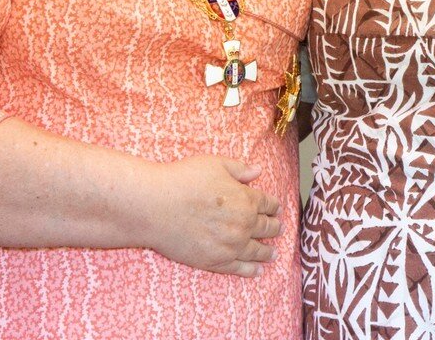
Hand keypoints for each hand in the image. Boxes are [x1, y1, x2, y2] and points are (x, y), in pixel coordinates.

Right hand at [141, 156, 280, 276]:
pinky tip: (258, 271)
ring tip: (273, 254)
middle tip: (278, 229)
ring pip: (257, 251)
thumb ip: (239, 169)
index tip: (276, 209)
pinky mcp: (215, 262)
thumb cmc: (183, 180)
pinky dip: (252, 270)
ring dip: (268, 252)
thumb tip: (257, 171)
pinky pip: (240, 269)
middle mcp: (244, 225)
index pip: (267, 204)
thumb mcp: (215, 164)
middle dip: (274, 227)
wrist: (156, 206)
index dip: (273, 206)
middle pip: (266, 228)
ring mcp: (231, 246)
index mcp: (246, 200)